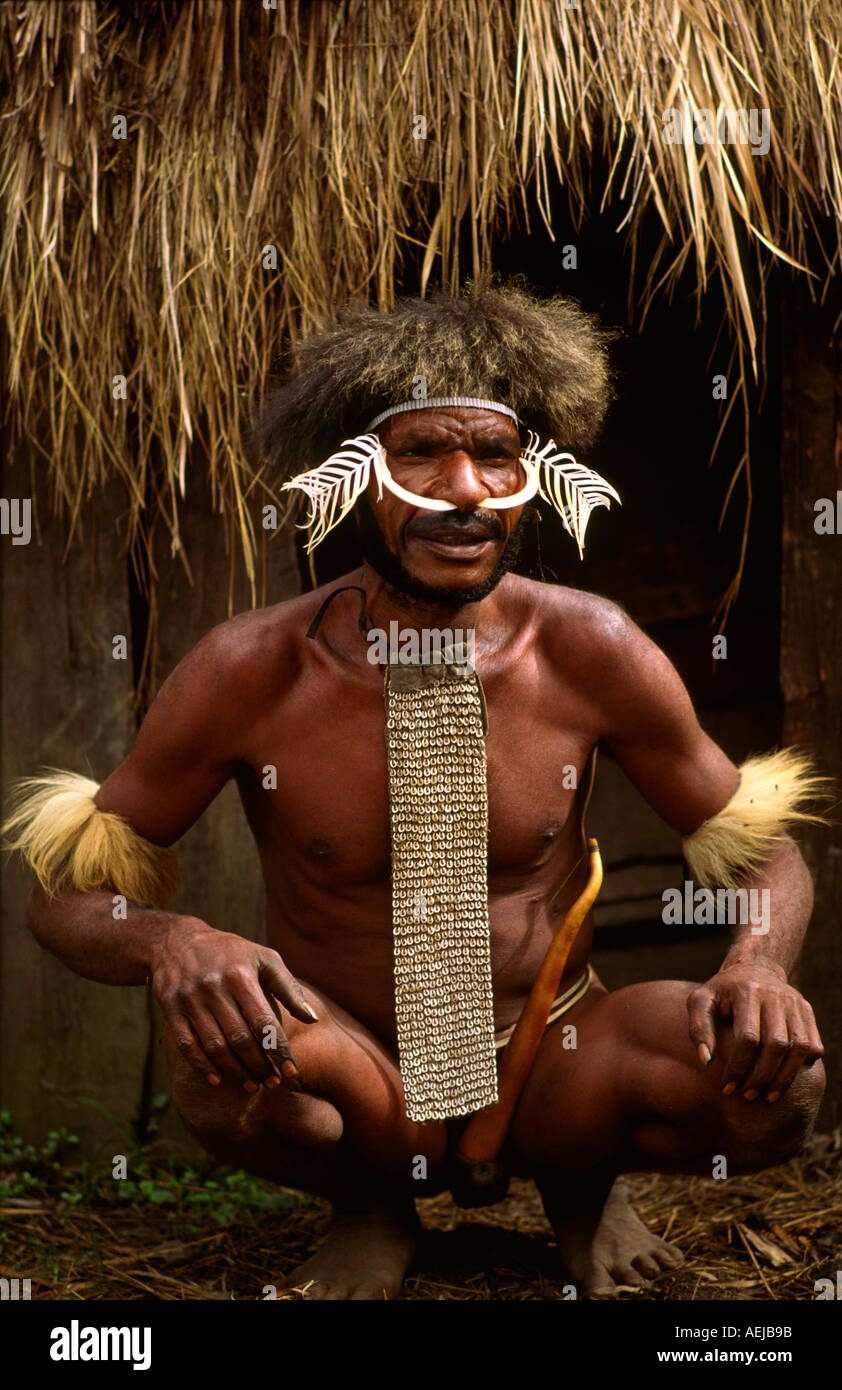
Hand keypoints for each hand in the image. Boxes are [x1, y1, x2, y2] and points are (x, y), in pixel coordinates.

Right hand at [151, 920, 317, 1091]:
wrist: (180, 941)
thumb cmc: (232, 953)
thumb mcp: (265, 959)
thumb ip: (289, 989)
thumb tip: (312, 1019)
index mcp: (240, 975)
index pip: (264, 1022)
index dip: (279, 1051)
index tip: (292, 1072)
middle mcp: (214, 987)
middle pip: (240, 1039)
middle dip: (260, 1066)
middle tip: (273, 1083)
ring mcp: (190, 999)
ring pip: (215, 1046)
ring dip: (236, 1071)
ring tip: (253, 1085)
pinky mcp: (171, 1008)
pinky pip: (187, 1045)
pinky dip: (202, 1066)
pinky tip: (219, 1080)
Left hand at [687, 962, 822, 1100]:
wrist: (753, 968)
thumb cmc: (721, 992)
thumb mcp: (700, 1002)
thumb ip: (699, 1029)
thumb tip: (707, 1061)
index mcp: (746, 990)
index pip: (747, 1038)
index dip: (738, 1067)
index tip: (727, 1087)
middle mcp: (775, 995)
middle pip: (776, 1045)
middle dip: (761, 1076)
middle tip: (747, 1095)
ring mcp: (795, 1002)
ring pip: (799, 1048)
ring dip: (784, 1078)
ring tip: (767, 1096)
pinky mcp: (807, 1011)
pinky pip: (813, 1045)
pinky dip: (801, 1067)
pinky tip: (783, 1080)